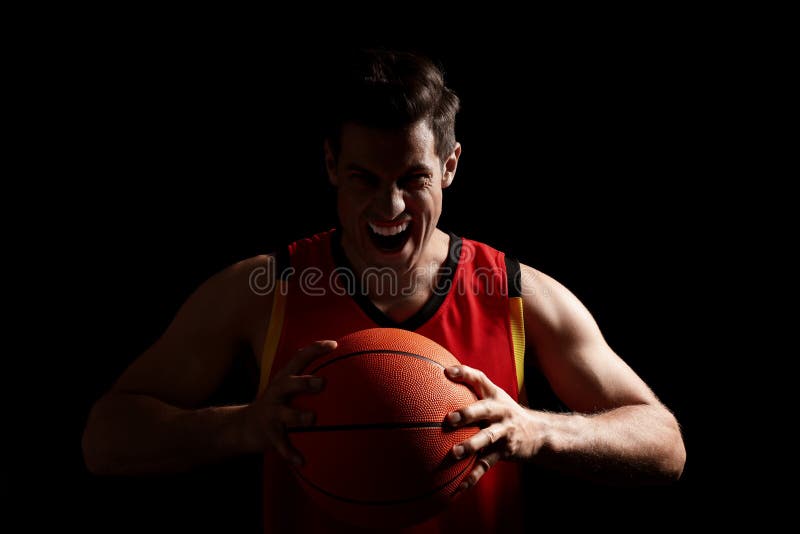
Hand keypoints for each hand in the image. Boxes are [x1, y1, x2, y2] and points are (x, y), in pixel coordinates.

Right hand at [241, 340, 336, 464]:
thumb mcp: (285, 387)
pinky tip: (302, 462)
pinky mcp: (269, 434)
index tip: (333, 345)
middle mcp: (277, 393)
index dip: (315, 349)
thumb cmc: (274, 404)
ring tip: (313, 419)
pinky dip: (291, 453)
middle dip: (305, 382)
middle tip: (322, 383)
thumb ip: (306, 378)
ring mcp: (272, 414)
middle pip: (290, 384)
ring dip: (299, 416)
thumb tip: (341, 371)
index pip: (299, 358)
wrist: (241, 427)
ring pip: (286, 415)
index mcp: (283, 379)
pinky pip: (282, 445)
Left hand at [444, 365, 541, 492]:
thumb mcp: (494, 396)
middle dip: (467, 414)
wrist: (538, 433)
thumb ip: (472, 388)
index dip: (464, 374)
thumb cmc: (505, 412)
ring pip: (487, 438)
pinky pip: (486, 464)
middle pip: (484, 410)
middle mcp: (500, 411)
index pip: (479, 379)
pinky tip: (460, 486)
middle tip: (449, 419)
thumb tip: (440, 375)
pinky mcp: (503, 452)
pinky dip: (473, 476)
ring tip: (454, 453)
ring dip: (470, 445)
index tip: (447, 372)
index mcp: (494, 396)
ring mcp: (503, 432)